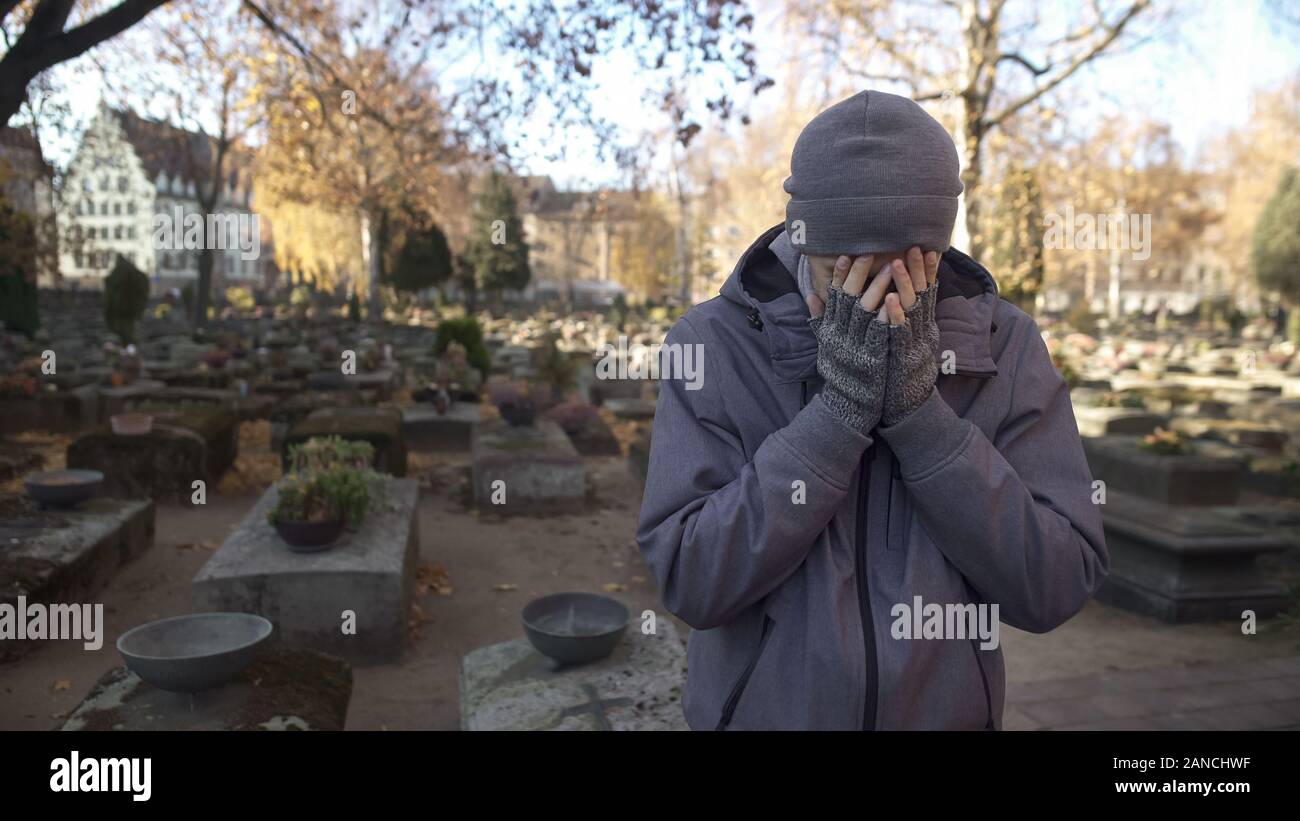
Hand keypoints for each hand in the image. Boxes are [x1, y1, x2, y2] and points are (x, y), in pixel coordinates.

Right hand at [806, 255, 893, 434]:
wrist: (848, 406)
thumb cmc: (840, 372)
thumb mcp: (826, 345)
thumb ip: (819, 320)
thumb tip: (810, 295)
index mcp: (829, 330)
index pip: (833, 297)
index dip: (839, 276)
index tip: (845, 255)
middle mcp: (839, 336)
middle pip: (848, 299)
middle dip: (859, 275)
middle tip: (870, 253)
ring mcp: (854, 347)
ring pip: (864, 312)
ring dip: (877, 288)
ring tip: (890, 268)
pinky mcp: (871, 358)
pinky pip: (878, 333)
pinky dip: (884, 315)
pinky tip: (894, 300)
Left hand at [880, 247, 940, 425]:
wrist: (906, 410)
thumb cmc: (899, 374)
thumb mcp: (904, 344)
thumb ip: (903, 322)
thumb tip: (900, 300)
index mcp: (923, 328)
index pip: (927, 293)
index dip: (927, 271)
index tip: (927, 247)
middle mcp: (923, 333)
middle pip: (923, 295)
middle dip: (918, 270)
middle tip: (914, 246)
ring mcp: (914, 345)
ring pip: (912, 311)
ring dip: (905, 285)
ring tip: (897, 262)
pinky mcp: (902, 359)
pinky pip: (898, 335)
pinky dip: (895, 317)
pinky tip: (889, 301)